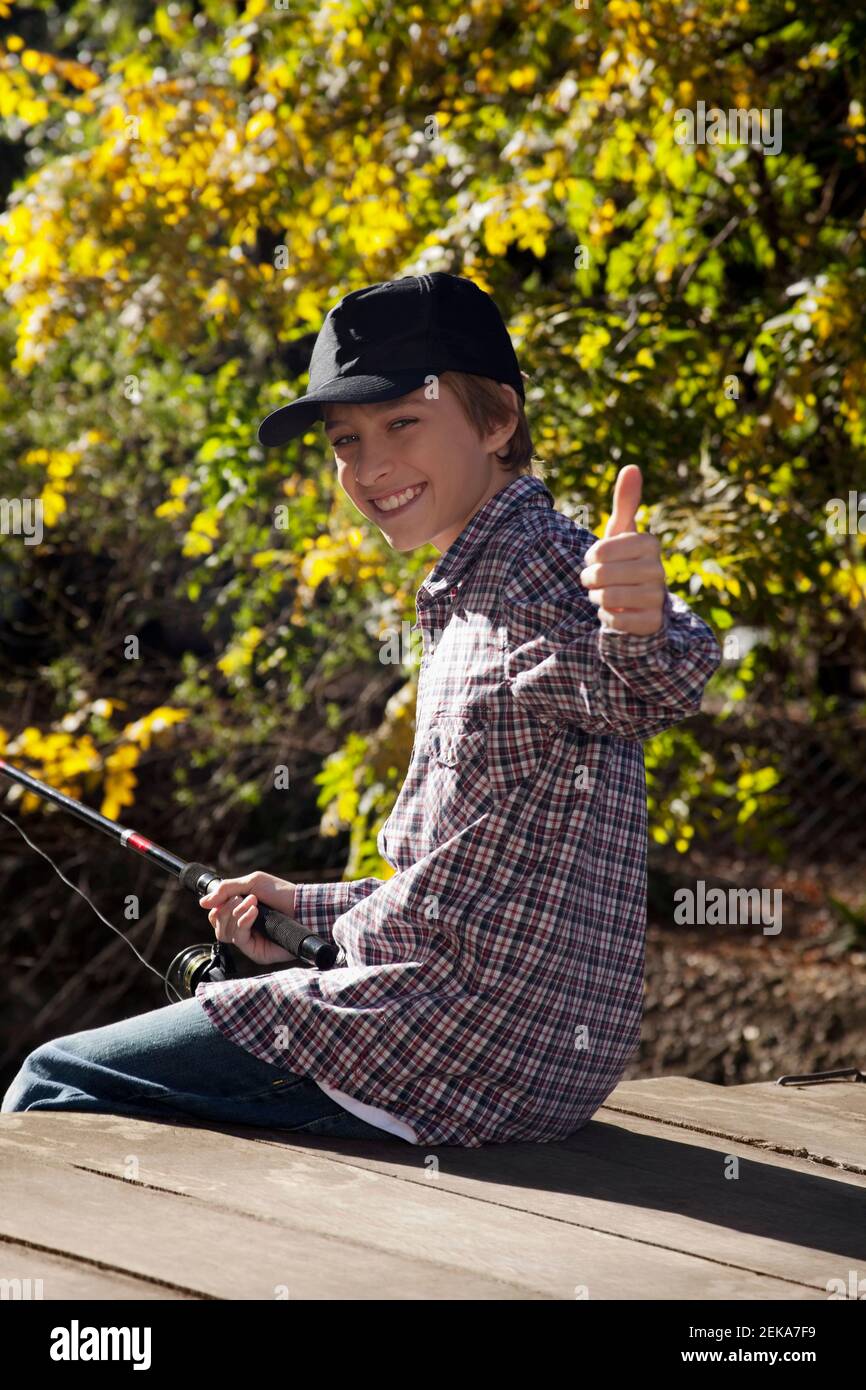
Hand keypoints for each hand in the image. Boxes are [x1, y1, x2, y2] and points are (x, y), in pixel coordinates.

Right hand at [199, 871, 297, 965]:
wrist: (302, 905)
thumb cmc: (280, 893)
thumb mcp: (251, 883)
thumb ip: (226, 890)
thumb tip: (202, 902)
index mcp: (239, 914)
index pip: (215, 917)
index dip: (216, 908)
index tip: (226, 898)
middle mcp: (242, 929)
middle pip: (217, 925)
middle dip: (227, 908)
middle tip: (243, 898)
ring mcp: (249, 942)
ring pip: (224, 933)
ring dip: (236, 913)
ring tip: (252, 902)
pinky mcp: (256, 952)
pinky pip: (238, 939)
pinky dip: (243, 922)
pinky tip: (254, 913)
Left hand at [579, 464, 667, 634]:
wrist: (637, 602)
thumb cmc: (624, 562)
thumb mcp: (622, 532)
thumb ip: (625, 502)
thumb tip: (632, 467)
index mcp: (650, 544)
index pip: (601, 550)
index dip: (591, 557)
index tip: (596, 558)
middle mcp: (658, 570)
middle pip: (603, 575)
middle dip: (591, 579)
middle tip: (596, 580)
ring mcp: (657, 597)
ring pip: (608, 598)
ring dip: (598, 598)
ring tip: (605, 595)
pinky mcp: (651, 623)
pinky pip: (615, 620)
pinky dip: (608, 618)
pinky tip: (616, 613)